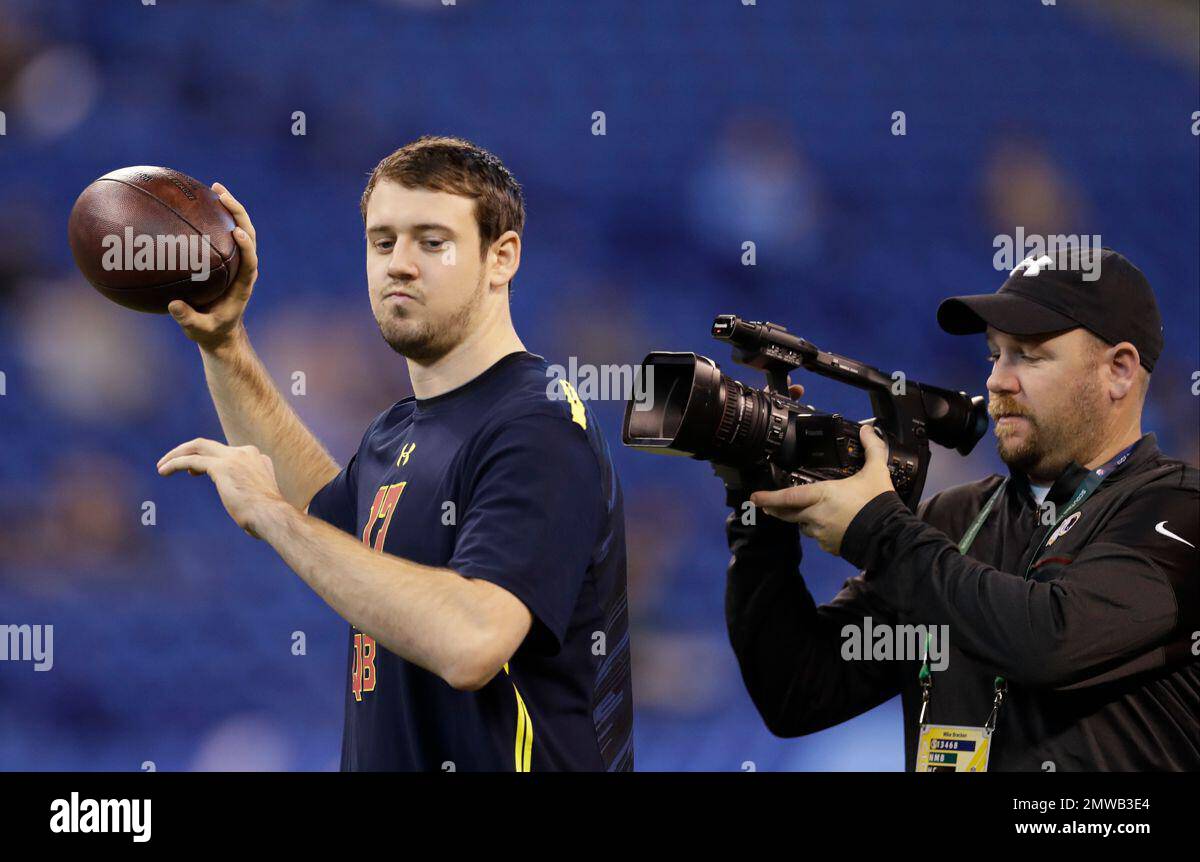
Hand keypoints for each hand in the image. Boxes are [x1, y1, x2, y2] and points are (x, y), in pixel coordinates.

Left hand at [158, 438, 286, 538]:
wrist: (272, 516)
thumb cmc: (268, 519)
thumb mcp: (260, 502)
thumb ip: (250, 498)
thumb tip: (249, 520)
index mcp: (258, 459)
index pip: (226, 452)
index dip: (207, 459)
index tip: (195, 470)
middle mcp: (246, 453)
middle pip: (208, 444)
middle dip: (187, 450)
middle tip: (172, 461)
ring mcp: (234, 457)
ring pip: (197, 447)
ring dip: (177, 454)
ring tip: (162, 466)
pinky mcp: (221, 466)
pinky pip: (191, 460)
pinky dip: (175, 463)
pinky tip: (163, 471)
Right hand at [168, 182, 258, 351]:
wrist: (220, 332)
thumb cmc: (210, 332)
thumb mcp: (199, 330)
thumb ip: (188, 319)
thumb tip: (174, 305)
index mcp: (243, 285)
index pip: (250, 261)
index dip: (247, 246)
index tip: (237, 232)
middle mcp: (244, 269)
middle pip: (249, 235)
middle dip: (238, 213)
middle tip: (222, 195)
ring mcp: (237, 261)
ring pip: (239, 229)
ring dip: (230, 208)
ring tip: (215, 187)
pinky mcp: (227, 258)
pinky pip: (223, 233)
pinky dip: (215, 217)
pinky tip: (198, 202)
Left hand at [749, 423, 895, 555]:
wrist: (888, 536)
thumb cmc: (877, 503)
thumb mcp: (876, 472)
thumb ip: (872, 449)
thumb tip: (868, 428)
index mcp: (822, 495)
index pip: (788, 496)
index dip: (769, 497)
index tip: (754, 497)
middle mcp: (815, 516)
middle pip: (789, 513)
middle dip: (777, 509)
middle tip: (766, 506)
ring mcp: (821, 533)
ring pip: (804, 525)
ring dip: (803, 519)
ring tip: (808, 512)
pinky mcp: (830, 547)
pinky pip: (818, 537)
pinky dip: (820, 530)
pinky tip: (831, 525)